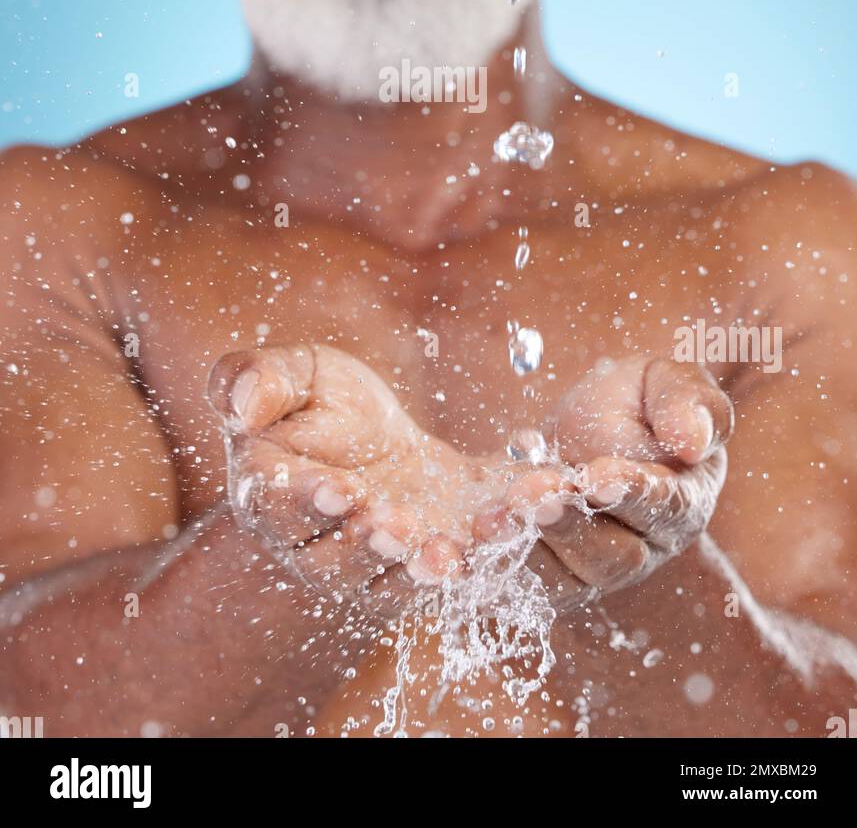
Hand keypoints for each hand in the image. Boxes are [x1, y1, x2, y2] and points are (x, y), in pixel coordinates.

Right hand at [207, 343, 501, 614]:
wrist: (368, 447)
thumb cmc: (317, 406)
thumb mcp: (291, 376)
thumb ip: (257, 380)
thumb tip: (241, 404)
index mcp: (274, 496)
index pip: (283, 508)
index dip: (310, 501)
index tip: (340, 489)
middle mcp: (320, 546)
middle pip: (340, 557)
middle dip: (367, 543)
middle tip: (393, 523)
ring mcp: (376, 567)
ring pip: (395, 578)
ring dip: (423, 564)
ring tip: (446, 551)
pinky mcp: (430, 563)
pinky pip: (457, 566)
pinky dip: (488, 546)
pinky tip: (515, 517)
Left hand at [473, 356, 732, 607]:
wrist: (588, 433)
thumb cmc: (638, 405)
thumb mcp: (666, 383)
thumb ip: (689, 402)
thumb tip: (692, 441)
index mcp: (678, 505)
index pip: (662, 507)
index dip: (631, 494)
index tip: (598, 475)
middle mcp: (636, 550)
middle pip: (607, 556)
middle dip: (565, 525)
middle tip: (529, 493)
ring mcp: (585, 571)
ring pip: (557, 579)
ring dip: (519, 551)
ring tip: (488, 518)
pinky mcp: (535, 578)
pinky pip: (508, 588)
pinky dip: (476, 574)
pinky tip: (448, 554)